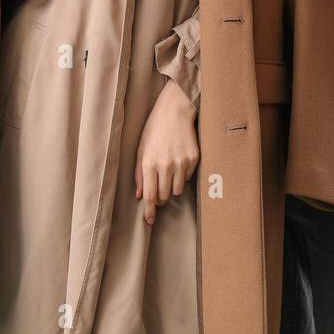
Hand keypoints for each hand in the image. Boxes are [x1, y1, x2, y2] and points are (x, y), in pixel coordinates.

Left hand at [134, 79, 199, 225]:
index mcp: (149, 163)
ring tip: (168, 174)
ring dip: (171, 188)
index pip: (149, 196)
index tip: (150, 221)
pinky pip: (187, 178)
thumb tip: (140, 195)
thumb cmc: (155, 129)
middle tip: (158, 189)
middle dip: (160, 198)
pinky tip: (178, 162)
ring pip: (177, 190)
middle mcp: (165, 165)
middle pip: (163, 196)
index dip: (149, 211)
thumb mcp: (141, 149)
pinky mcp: (194, 159)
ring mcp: (181, 163)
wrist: (175, 111)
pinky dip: (182, 176)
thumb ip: (139, 174)